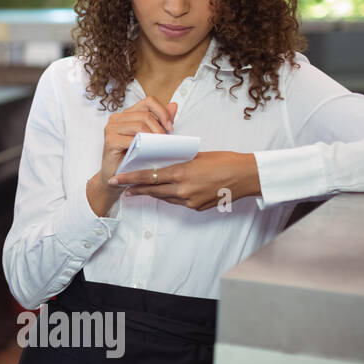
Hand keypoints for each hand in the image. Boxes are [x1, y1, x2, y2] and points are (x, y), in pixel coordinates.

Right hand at [99, 96, 177, 183]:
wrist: (117, 177)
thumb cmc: (133, 158)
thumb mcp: (150, 137)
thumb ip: (160, 121)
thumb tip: (174, 105)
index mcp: (127, 114)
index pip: (148, 101)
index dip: (162, 111)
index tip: (170, 127)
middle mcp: (116, 118)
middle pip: (145, 115)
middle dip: (159, 128)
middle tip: (165, 141)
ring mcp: (111, 128)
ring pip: (139, 125)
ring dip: (153, 136)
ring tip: (157, 147)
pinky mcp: (110, 141)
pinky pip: (131, 139)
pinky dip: (143, 145)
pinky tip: (147, 152)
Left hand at [109, 151, 260, 210]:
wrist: (246, 176)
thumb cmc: (224, 161)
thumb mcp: (196, 156)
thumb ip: (178, 161)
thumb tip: (163, 163)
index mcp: (181, 173)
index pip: (149, 176)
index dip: (130, 179)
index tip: (117, 179)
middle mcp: (183, 190)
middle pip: (153, 190)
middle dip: (136, 189)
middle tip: (122, 187)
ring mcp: (190, 201)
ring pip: (164, 197)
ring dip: (152, 192)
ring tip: (138, 189)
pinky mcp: (197, 207)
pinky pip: (178, 202)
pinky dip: (170, 196)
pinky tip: (165, 192)